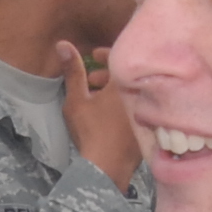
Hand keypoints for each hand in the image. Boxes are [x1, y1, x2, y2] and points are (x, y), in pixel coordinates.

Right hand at [53, 40, 140, 187]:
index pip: (120, 59)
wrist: (107, 168)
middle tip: (92, 80)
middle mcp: (141, 95)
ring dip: (115, 90)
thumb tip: (63, 44)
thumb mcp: (77, 100)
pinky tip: (110, 115)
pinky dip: (124, 105)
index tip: (94, 56)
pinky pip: (137, 106)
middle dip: (108, 74)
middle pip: (127, 76)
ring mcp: (146, 112)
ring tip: (97, 98)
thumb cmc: (91, 132)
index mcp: (125, 85)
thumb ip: (72, 71)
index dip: (105, 55)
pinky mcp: (149, 127)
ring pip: (131, 92)